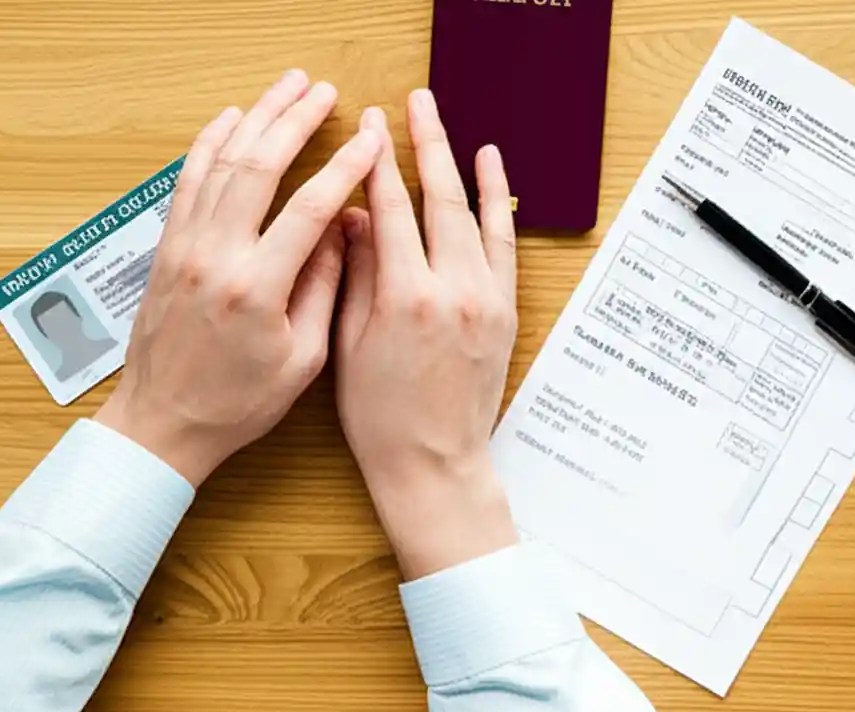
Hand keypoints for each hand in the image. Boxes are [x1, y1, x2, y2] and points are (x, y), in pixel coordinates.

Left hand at [96, 70, 380, 486]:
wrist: (162, 423)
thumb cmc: (236, 403)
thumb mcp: (302, 360)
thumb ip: (323, 290)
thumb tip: (342, 231)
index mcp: (256, 288)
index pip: (309, 207)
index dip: (345, 166)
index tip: (371, 139)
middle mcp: (215, 257)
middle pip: (259, 167)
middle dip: (296, 121)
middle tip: (325, 91)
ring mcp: (184, 247)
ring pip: (221, 164)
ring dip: (256, 119)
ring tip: (286, 87)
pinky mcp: (167, 248)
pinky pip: (187, 182)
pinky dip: (208, 144)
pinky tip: (230, 119)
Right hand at [336, 90, 519, 579]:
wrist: (435, 465)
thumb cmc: (380, 418)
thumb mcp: (348, 344)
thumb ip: (355, 274)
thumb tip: (352, 216)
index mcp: (404, 297)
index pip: (388, 209)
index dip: (376, 162)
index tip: (367, 126)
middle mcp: (453, 289)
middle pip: (437, 198)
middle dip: (423, 143)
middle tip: (413, 103)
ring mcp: (486, 297)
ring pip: (475, 212)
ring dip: (461, 162)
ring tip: (447, 121)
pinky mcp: (506, 310)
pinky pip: (504, 242)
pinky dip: (499, 203)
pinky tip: (493, 169)